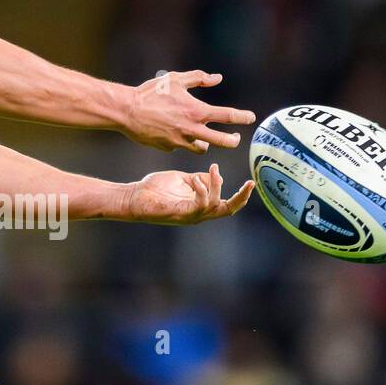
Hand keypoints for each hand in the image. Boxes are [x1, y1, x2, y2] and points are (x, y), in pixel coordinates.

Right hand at [123, 70, 255, 152]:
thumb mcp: (175, 79)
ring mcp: (180, 142)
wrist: (127, 112)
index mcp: (197, 111)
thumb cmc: (151, 92)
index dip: (243, 117)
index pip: (228, 116)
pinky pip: (180, 146)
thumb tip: (217, 78)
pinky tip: (172, 133)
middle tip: (236, 138)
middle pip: (223, 141)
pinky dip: (181, 141)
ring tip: (203, 136)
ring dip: (205, 142)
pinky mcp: (168, 148)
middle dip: (233, 141)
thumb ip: (199, 78)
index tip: (250, 117)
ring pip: (202, 148)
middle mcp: (192, 129)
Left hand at [124, 162, 255, 224]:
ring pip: (216, 206)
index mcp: (200, 205)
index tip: (251, 181)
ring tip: (212, 169)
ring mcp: (190, 216)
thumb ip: (200, 178)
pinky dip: (202, 191)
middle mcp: (198, 213)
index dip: (241, 196)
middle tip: (250, 184)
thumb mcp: (183, 179)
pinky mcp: (180, 214)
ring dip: (217, 187)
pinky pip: (199, 205)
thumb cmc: (155, 188)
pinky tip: (196, 179)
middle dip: (241, 198)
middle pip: (228, 210)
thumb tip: (217, 174)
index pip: (227, 204)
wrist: (134, 196)